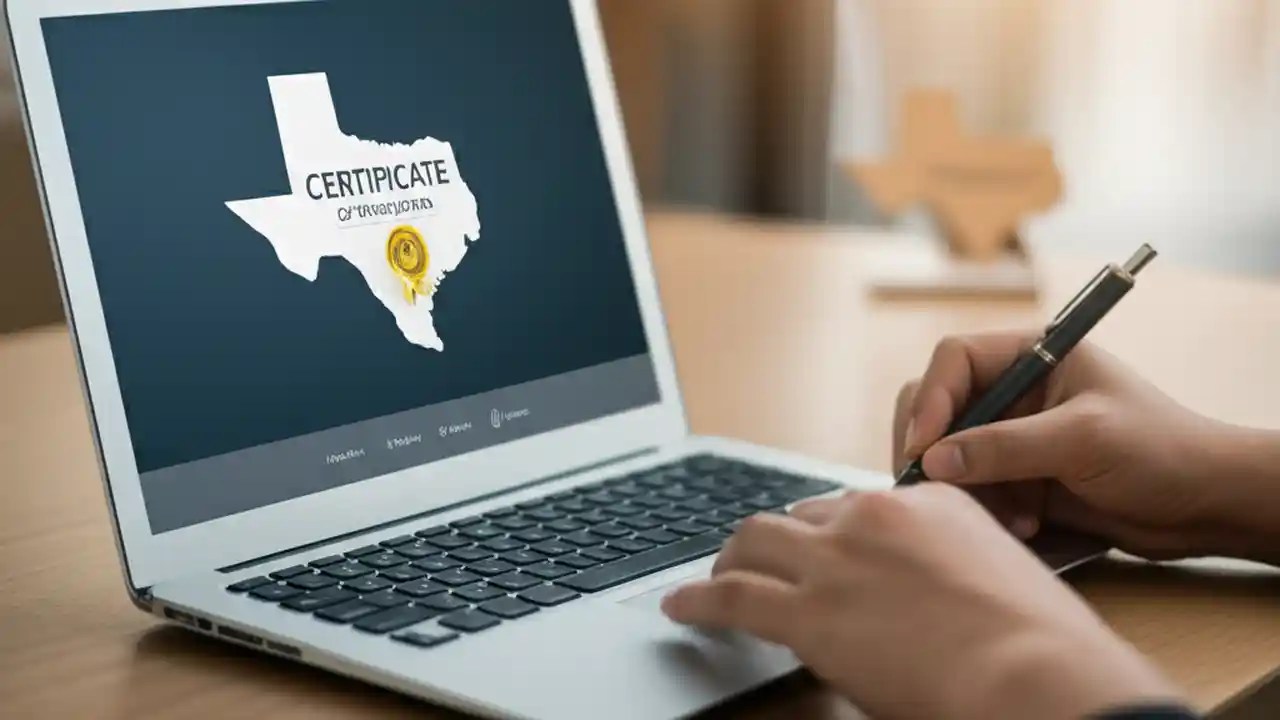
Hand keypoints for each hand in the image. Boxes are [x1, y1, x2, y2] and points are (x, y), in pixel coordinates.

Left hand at [662, 485, 1181, 719]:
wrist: (1034, 672)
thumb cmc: (1037, 644)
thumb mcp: (998, 577)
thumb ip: (947, 568)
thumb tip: (918, 597)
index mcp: (927, 503)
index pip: (855, 506)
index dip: (832, 534)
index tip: (822, 552)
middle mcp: (873, 517)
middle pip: (799, 514)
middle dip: (777, 540)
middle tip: (761, 562)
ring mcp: (835, 559)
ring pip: (754, 540)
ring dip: (731, 559)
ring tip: (716, 578)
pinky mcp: (806, 610)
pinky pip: (731, 595)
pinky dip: (698, 599)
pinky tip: (681, 608)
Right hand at [895, 332, 1279, 563]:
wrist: (1205, 505)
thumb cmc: (1159, 451)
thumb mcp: (1081, 439)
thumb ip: (1004, 446)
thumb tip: (933, 459)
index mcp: (1034, 354)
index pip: (954, 359)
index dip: (931, 399)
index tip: (923, 448)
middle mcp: (1016, 388)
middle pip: (940, 404)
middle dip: (933, 447)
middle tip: (928, 487)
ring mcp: (1015, 433)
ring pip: (951, 451)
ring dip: (965, 486)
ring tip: (1006, 516)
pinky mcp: (1020, 475)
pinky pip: (976, 486)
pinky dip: (987, 507)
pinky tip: (1024, 525)